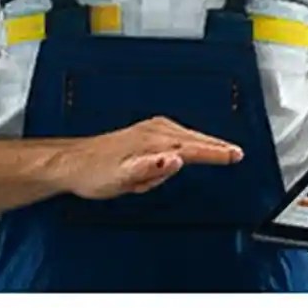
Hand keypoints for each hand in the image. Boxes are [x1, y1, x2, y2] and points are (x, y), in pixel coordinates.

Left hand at [58, 116, 243, 199]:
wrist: (71, 163)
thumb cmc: (94, 173)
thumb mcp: (122, 178)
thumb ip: (151, 169)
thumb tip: (176, 159)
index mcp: (153, 143)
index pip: (193, 148)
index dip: (216, 153)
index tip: (235, 155)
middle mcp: (153, 131)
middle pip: (195, 138)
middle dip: (216, 146)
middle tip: (236, 153)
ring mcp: (150, 128)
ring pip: (187, 135)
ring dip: (205, 142)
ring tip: (222, 151)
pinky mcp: (145, 130)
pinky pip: (178, 133)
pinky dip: (191, 138)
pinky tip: (193, 143)